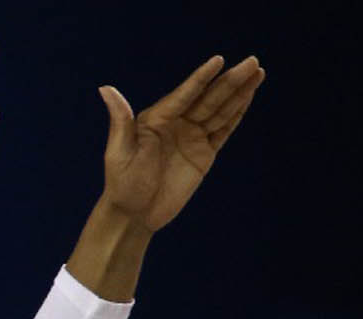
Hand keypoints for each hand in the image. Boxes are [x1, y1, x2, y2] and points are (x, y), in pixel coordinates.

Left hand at [98, 55, 263, 232]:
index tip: (218, 60)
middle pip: (208, 98)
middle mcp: (176, 123)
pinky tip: (249, 96)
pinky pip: (224, 130)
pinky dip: (237, 114)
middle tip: (252, 61)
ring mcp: (192, 137)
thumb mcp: (119, 152)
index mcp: (156, 119)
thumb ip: (120, 119)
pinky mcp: (204, 154)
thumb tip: (105, 88)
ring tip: (257, 72)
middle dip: (231, 80)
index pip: (184, 94)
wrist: (134, 214)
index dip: (201, 78)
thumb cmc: (122, 183)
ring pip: (220, 110)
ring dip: (240, 92)